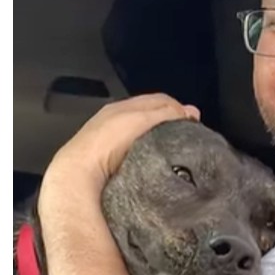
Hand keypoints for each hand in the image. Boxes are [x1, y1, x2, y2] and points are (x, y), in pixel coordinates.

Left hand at [47, 94, 199, 191]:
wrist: (80, 172)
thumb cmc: (106, 142)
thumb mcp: (139, 119)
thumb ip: (164, 113)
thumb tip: (189, 112)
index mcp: (121, 109)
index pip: (157, 102)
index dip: (178, 108)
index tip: (194, 120)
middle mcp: (117, 123)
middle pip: (152, 118)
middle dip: (171, 124)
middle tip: (190, 137)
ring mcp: (114, 144)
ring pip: (146, 137)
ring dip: (161, 141)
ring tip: (177, 151)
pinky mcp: (113, 163)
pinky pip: (138, 155)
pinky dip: (151, 155)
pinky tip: (158, 164)